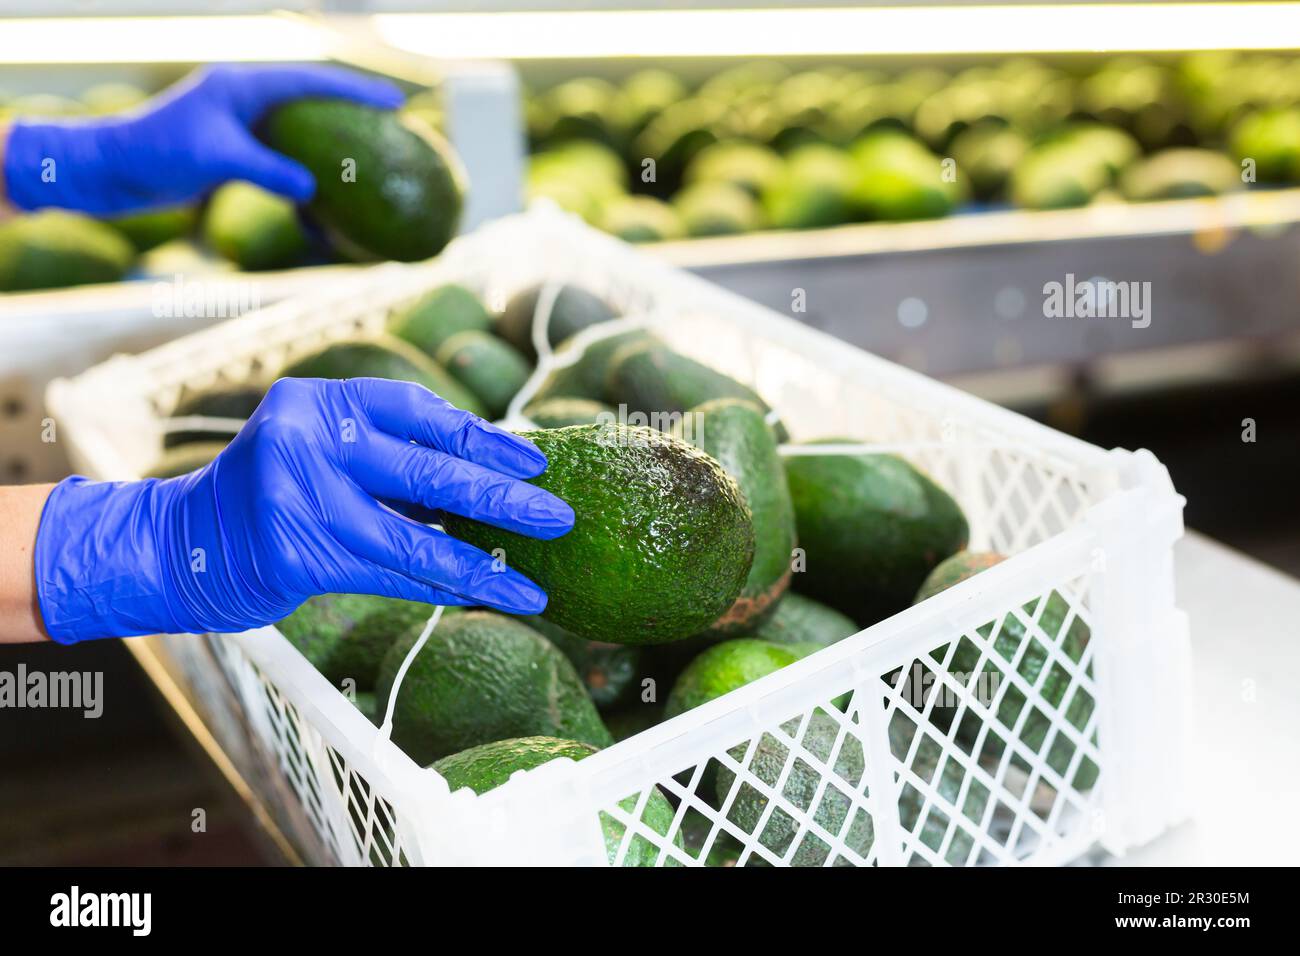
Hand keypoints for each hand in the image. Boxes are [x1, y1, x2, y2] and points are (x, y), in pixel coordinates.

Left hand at [2, 64, 402, 214]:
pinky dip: (304, 179)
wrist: (109, 170)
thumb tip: (314, 192)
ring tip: (369, 164)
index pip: (311, 81)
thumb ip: (268, 171)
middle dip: (353, 114)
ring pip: (298, 133)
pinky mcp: (232, 153)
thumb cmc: (155, 154)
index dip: (355, 90)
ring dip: (332, 148)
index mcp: (242, 86)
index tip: (394, 102)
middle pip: (312, 102)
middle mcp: (244, 100)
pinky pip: (281, 161)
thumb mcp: (217, 160)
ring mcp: (238, 126)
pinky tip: (323, 203)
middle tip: (394, 129)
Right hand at [35, 378, 574, 642]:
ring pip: (414, 537)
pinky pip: (388, 575)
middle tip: (558, 516)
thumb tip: (493, 472)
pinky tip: (484, 598)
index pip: (418, 410)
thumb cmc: (273, 491)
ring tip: (535, 584)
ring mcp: (298, 500)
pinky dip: (440, 588)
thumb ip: (388, 453)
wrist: (179, 542)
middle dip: (501, 497)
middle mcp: (307, 441)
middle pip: (427, 471)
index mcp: (319, 401)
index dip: (482, 437)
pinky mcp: (296, 557)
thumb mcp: (320, 447)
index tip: (535, 460)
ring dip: (482, 564)